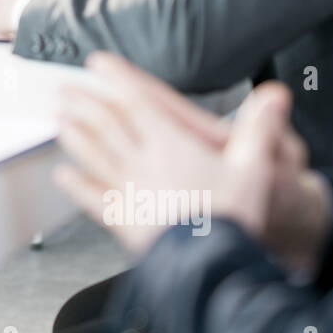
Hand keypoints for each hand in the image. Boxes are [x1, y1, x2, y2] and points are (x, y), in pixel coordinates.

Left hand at [52, 52, 332, 268]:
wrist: (210, 267)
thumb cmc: (232, 218)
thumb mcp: (255, 169)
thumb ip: (260, 129)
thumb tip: (275, 95)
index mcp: (172, 145)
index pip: (137, 102)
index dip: (116, 80)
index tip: (97, 65)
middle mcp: (144, 163)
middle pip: (106, 125)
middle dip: (83, 104)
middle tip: (62, 89)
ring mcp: (129, 192)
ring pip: (94, 156)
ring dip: (74, 135)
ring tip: (57, 121)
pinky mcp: (124, 222)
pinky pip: (93, 198)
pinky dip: (76, 186)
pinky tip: (61, 177)